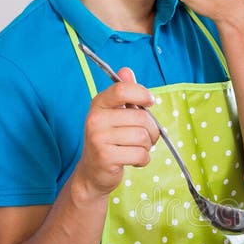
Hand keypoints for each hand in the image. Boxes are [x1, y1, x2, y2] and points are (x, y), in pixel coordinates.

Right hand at [72, 67, 159, 200]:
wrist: (92, 173)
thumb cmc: (109, 141)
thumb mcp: (114, 115)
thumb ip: (123, 95)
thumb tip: (127, 71)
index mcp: (98, 104)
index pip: (122, 89)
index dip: (142, 94)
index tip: (150, 102)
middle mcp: (95, 119)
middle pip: (141, 117)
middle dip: (151, 130)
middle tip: (144, 138)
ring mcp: (99, 138)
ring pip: (143, 137)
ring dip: (147, 146)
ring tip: (136, 149)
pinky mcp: (106, 157)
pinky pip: (140, 154)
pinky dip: (143, 160)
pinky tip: (132, 160)